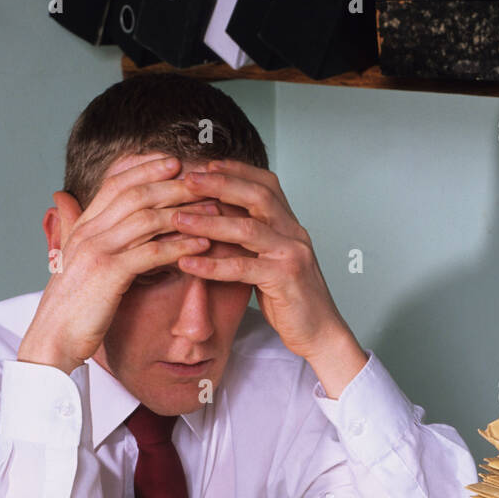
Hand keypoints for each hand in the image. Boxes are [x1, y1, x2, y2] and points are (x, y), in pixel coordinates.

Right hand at [17, 156, 214, 374]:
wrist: (53, 338)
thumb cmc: (71, 305)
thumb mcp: (72, 259)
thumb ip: (73, 227)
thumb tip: (63, 199)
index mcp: (83, 225)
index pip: (115, 182)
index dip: (145, 168)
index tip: (173, 161)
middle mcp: (89, 231)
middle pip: (136, 194)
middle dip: (173, 184)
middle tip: (204, 181)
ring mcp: (98, 250)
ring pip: (147, 219)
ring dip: (184, 213)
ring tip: (213, 212)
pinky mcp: (110, 274)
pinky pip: (152, 252)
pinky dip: (180, 246)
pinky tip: (203, 245)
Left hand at [175, 160, 367, 394]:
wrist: (320, 332)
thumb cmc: (291, 299)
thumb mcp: (268, 262)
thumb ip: (249, 241)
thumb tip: (213, 221)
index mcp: (290, 225)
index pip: (266, 184)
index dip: (236, 170)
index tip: (206, 165)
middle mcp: (294, 233)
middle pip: (257, 196)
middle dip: (219, 184)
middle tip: (187, 180)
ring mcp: (292, 254)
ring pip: (247, 228)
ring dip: (208, 221)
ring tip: (178, 219)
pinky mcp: (286, 279)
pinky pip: (243, 268)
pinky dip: (212, 265)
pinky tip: (188, 263)